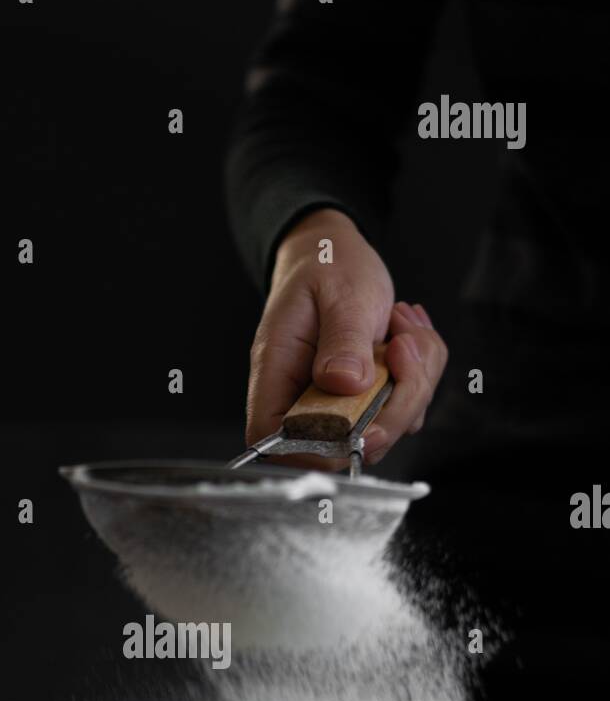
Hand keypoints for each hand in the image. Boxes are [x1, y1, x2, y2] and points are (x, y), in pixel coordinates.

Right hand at [247, 208, 447, 465]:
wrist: (335, 251)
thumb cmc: (326, 265)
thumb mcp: (341, 292)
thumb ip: (343, 339)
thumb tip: (345, 382)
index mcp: (278, 373)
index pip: (277, 440)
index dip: (319, 449)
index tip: (364, 424)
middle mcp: (304, 397)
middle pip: (344, 446)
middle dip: (393, 406)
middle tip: (402, 348)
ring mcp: (338, 402)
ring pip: (385, 429)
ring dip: (414, 381)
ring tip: (402, 328)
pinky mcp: (367, 399)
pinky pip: (406, 408)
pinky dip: (423, 372)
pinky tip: (407, 334)